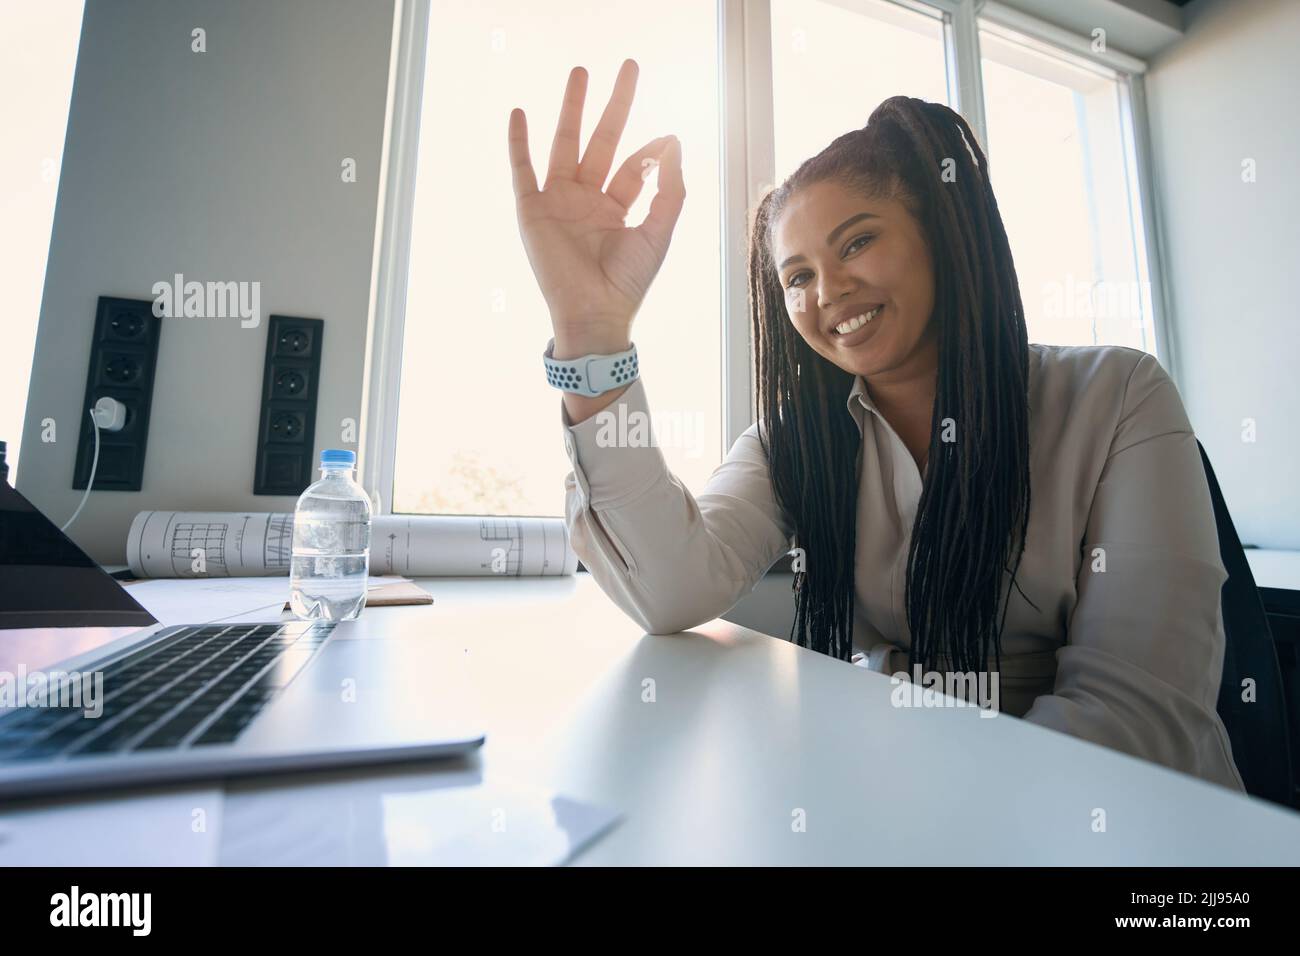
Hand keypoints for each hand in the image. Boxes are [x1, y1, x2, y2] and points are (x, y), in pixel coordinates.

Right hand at [508, 59, 684, 354]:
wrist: (595, 313)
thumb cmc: (629, 282)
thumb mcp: (659, 232)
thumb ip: (670, 189)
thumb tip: (674, 141)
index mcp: (616, 208)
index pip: (634, 166)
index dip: (653, 150)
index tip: (667, 139)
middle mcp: (587, 200)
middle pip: (602, 141)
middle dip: (614, 105)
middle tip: (628, 67)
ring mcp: (559, 203)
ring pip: (566, 144)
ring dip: (572, 108)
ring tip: (580, 72)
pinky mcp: (533, 210)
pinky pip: (523, 170)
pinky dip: (519, 142)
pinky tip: (519, 113)